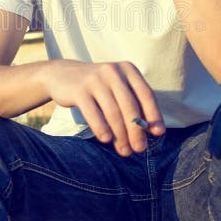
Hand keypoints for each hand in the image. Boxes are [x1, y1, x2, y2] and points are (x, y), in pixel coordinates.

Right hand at [41, 59, 164, 155]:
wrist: (62, 75)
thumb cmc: (98, 87)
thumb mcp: (117, 89)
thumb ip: (134, 104)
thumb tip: (152, 131)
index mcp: (127, 69)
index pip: (146, 94)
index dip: (153, 115)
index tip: (159, 133)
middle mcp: (113, 71)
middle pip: (130, 105)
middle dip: (136, 130)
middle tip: (139, 149)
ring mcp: (95, 79)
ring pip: (112, 111)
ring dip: (120, 135)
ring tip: (124, 151)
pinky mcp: (79, 90)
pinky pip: (93, 112)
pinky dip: (101, 127)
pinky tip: (106, 140)